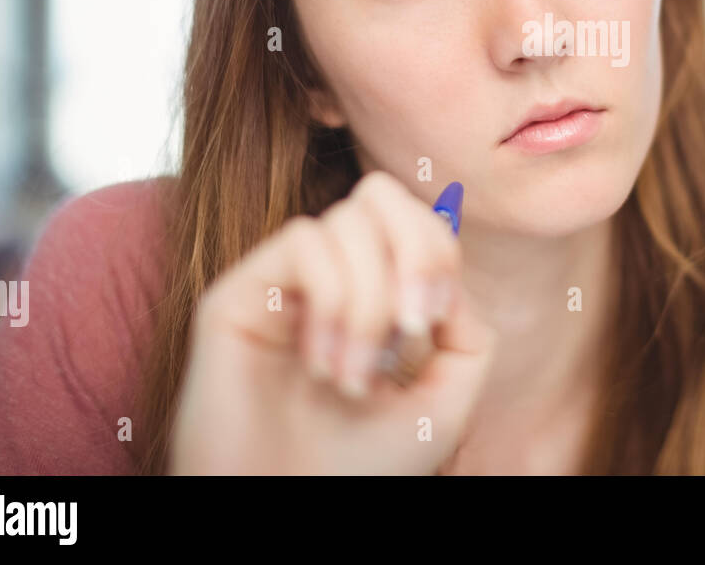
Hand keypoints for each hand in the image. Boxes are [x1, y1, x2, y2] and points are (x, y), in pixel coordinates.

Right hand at [167, 171, 496, 473]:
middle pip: (381, 194)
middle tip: (413, 326)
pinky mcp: (237, 293)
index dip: (436, 251)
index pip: (414, 219)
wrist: (284, 510)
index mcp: (374, 291)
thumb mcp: (443, 404)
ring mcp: (281, 281)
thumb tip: (448, 281)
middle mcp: (327, 275)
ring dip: (369, 304)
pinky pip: (303, 243)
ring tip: (354, 377)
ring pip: (345, 221)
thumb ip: (466, 335)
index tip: (431, 324)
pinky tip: (319, 365)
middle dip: (416, 251)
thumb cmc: (357, 467)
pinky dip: (331, 302)